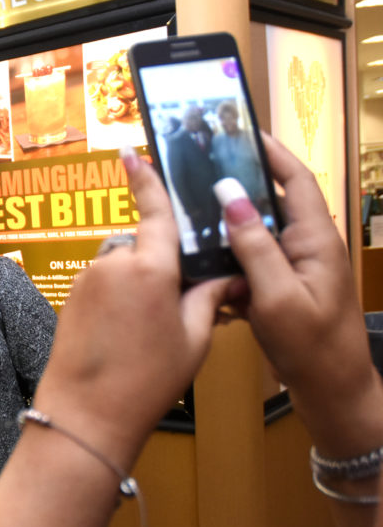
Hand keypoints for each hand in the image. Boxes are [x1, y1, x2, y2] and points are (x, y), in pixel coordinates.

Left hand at [33, 147, 229, 462]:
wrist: (85, 413)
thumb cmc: (144, 381)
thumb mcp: (193, 340)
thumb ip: (207, 299)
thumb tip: (224, 278)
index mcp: (150, 268)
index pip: (155, 212)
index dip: (147, 180)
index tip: (134, 152)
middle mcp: (114, 264)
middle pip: (142, 245)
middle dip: (159, 264)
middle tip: (173, 304)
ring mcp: (88, 279)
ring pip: (121, 265)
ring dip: (136, 283)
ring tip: (144, 328)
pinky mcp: (73, 296)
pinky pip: (102, 282)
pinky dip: (116, 296)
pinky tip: (122, 331)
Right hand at [216, 134, 377, 443]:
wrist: (332, 393)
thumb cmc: (312, 347)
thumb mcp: (279, 295)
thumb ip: (255, 245)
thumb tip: (230, 194)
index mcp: (316, 240)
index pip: (297, 181)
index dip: (272, 153)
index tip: (240, 133)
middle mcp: (307, 247)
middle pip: (275, 202)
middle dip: (242, 184)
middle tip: (203, 170)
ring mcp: (295, 268)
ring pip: (258, 233)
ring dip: (230, 225)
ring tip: (193, 214)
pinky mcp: (282, 288)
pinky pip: (252, 262)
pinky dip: (230, 260)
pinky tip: (206, 265)